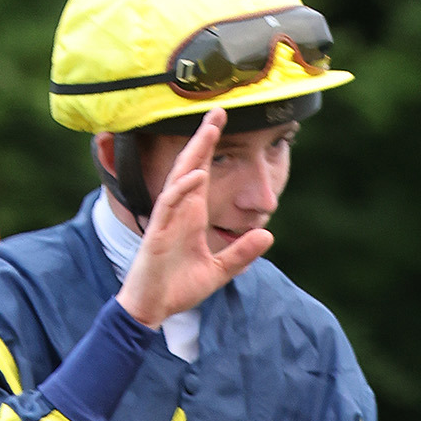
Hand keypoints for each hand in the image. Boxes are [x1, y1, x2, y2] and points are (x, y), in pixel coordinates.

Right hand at [118, 112, 271, 325]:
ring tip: (209, 131)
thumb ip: (241, 253)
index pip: (203, 172)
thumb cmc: (178, 288)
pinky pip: (170, 203)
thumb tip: (267, 234)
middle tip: (218, 111)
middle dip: (204, 138)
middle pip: (191, 165)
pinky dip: (183, 188)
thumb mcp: (219, 271)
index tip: (223, 123)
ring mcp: (167, 218)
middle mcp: (179, 210)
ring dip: (194, 153)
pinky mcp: (157, 231)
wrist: (153, 309)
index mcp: (192, 214)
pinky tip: (197, 174)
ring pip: (180, 177)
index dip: (211, 148)